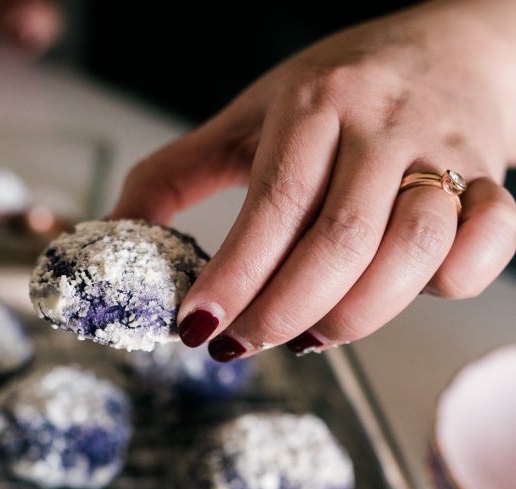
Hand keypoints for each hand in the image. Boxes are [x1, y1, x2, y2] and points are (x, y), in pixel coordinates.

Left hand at [112, 0, 515, 358]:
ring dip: (356, 316)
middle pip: (340, 242)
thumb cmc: (339, 91)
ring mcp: (445, 155)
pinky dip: (452, 283)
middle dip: (283, 313)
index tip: (197, 328)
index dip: (234, 276)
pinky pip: (489, 244)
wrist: (453, 45)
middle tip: (241, 345)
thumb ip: (176, 173)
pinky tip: (405, 295)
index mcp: (315, 106)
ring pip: (414, 253)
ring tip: (308, 336)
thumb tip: (109, 232)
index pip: (272, 205)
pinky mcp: (493, 182)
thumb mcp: (248, 118)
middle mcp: (383, 127)